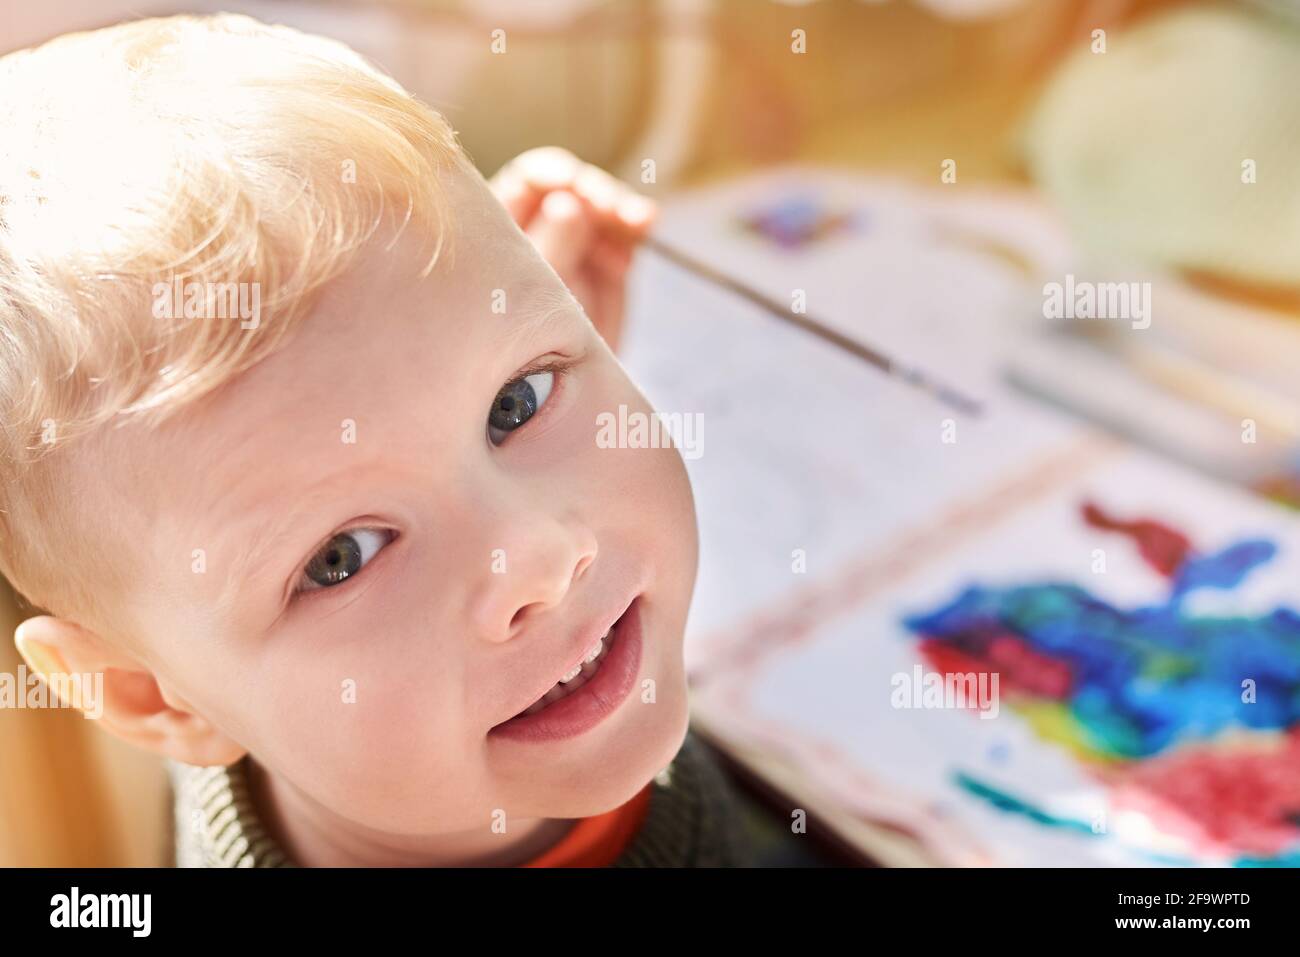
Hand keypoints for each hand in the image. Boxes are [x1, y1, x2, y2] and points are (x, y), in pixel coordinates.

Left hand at [490, 147, 655, 351]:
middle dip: (596, 192)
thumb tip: (568, 203)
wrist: (548, 395)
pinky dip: (634, 228)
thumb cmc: (516, 349)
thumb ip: (549, 249)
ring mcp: (575, 246)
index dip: (552, 174)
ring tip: (641, 220)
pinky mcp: (605, 264)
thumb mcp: (527, 298)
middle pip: (570, 191)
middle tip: (616, 209)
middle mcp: (540, 229)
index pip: (527, 184)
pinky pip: (623, 235)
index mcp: (502, 229)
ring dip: (623, 206)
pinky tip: (641, 230)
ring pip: (602, 208)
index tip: (573, 182)